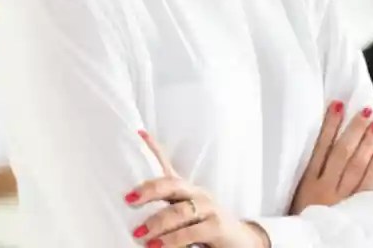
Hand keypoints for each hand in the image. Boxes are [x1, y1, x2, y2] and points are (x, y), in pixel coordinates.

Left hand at [126, 130, 268, 247]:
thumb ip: (167, 203)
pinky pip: (191, 232)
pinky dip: (173, 239)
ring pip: (180, 211)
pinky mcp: (216, 227)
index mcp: (188, 190)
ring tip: (141, 235)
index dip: (154, 150)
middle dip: (150, 190)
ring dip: (158, 223)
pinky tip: (159, 245)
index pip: (168, 167)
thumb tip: (140, 198)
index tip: (139, 135)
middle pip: (172, 185)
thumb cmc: (207, 225)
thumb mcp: (186, 213)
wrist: (242, 240)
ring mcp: (209, 209)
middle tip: (130, 200)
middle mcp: (198, 195)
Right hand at [289, 100, 372, 213]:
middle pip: (341, 153)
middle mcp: (323, 189)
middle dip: (353, 130)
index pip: (319, 147)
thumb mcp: (296, 196)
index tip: (338, 103)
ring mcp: (340, 200)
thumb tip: (323, 142)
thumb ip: (309, 173)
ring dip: (367, 144)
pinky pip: (367, 186)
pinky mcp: (353, 210)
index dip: (329, 124)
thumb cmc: (300, 219)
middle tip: (365, 110)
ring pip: (355, 167)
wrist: (305, 246)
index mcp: (306, 184)